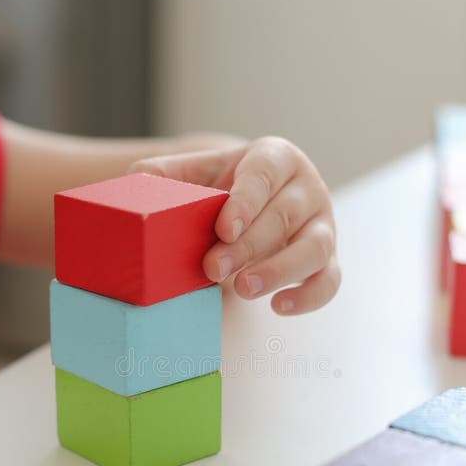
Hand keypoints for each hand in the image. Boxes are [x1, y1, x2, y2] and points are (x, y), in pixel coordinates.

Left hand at [130, 136, 339, 314]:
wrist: (258, 202)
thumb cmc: (225, 187)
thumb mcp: (198, 172)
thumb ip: (168, 174)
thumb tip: (136, 183)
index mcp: (276, 157)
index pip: (264, 174)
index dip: (245, 201)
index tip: (223, 228)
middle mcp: (307, 188)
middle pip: (283, 216)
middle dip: (247, 246)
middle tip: (212, 269)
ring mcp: (323, 224)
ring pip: (314, 248)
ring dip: (280, 271)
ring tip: (244, 289)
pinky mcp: (329, 258)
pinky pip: (329, 280)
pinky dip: (309, 297)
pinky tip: (279, 307)